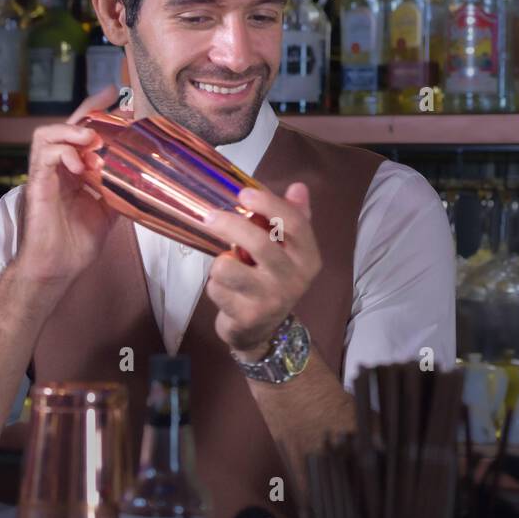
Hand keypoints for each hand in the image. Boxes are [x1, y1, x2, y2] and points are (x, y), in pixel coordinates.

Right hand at [16, 84, 119, 289]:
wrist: (57, 269)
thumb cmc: (76, 244)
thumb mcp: (108, 211)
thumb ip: (119, 190)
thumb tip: (145, 177)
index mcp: (74, 171)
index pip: (83, 133)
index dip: (98, 113)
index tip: (118, 97)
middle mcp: (58, 168)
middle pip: (67, 125)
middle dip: (88, 108)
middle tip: (110, 98)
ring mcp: (45, 175)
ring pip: (47, 133)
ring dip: (72, 130)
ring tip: (92, 139)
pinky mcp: (37, 185)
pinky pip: (44, 154)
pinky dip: (63, 152)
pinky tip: (80, 166)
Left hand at [203, 182, 319, 357]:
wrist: (264, 331)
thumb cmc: (273, 279)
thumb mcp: (287, 249)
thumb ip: (293, 216)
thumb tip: (298, 186)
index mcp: (308, 257)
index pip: (295, 223)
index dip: (269, 204)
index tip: (243, 194)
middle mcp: (295, 279)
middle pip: (259, 243)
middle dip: (230, 225)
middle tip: (210, 216)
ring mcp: (271, 300)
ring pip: (229, 267)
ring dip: (219, 263)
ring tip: (226, 267)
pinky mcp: (248, 316)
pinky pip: (217, 288)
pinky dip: (214, 286)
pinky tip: (226, 292)